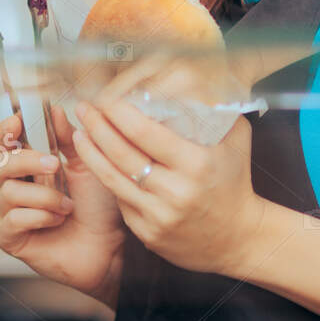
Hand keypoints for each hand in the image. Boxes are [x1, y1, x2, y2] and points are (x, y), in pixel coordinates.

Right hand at [0, 107, 123, 303]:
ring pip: (9, 192)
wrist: (111, 247)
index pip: (6, 142)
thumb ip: (70, 139)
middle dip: (26, 160)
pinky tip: (59, 220)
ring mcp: (9, 213)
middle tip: (54, 164)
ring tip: (68, 206)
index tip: (18, 121)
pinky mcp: (10, 238)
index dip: (6, 130)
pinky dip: (40, 216)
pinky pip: (13, 219)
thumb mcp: (88, 165)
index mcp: (30, 166)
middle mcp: (15, 187)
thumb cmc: (99, 206)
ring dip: (44, 196)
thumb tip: (56, 110)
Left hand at [70, 64, 266, 276]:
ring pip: (112, 179)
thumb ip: (215, 111)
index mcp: (196, 164)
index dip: (118, 113)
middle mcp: (175, 191)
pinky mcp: (148, 233)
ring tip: (80, 132)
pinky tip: (99, 162)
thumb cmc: (235, 182)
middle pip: (121, 154)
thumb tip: (191, 83)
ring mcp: (159, 215)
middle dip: (97, 126)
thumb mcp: (236, 141)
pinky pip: (121, 201)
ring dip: (91, 153)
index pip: (145, 133)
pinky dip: (108, 179)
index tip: (106, 98)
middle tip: (85, 108)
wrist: (239, 237)